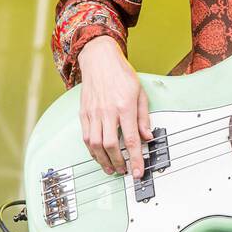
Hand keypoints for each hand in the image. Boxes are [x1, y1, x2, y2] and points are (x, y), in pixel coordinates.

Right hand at [77, 35, 151, 177]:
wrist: (100, 60)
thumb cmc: (121, 75)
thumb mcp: (140, 93)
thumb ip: (144, 117)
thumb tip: (148, 137)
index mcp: (125, 107)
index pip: (131, 139)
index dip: (135, 159)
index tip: (137, 172)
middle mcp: (107, 112)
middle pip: (111, 145)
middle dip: (118, 162)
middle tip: (124, 171)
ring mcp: (93, 113)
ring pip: (95, 144)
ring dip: (103, 160)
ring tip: (111, 168)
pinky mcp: (84, 113)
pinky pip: (86, 137)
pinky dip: (92, 150)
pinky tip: (98, 155)